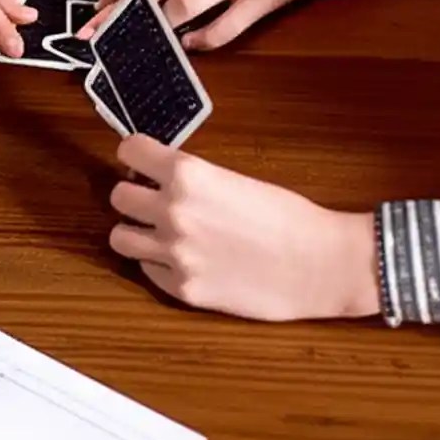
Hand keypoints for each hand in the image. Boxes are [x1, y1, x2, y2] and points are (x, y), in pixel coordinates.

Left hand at [107, 135, 378, 320]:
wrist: (321, 265)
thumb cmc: (291, 218)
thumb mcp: (236, 179)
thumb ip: (194, 179)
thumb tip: (161, 177)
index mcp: (189, 175)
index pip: (129, 151)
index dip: (135, 156)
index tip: (140, 162)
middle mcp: (173, 212)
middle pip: (118, 196)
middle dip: (135, 195)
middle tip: (153, 200)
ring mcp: (174, 254)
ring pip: (120, 237)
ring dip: (136, 231)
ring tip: (157, 233)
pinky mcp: (182, 288)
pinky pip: (146, 269)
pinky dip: (158, 263)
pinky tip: (183, 259)